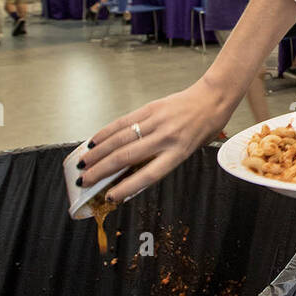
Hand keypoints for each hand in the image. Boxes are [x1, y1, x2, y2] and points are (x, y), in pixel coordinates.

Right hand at [79, 77, 235, 202]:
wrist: (212, 99)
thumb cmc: (203, 129)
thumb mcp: (189, 151)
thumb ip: (163, 160)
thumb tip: (133, 173)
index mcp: (178, 153)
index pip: (148, 175)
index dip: (127, 187)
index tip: (110, 197)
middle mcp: (166, 138)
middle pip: (126, 157)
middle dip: (101, 171)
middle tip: (84, 180)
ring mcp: (157, 122)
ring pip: (120, 139)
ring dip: (98, 153)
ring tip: (83, 164)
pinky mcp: (151, 108)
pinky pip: (124, 122)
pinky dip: (106, 132)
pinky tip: (93, 141)